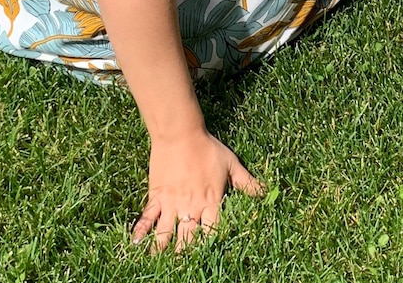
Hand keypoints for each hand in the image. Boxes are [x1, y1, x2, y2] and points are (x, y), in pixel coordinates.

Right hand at [133, 129, 263, 251]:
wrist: (180, 133)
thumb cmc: (207, 147)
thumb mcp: (231, 164)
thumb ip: (247, 182)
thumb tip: (267, 192)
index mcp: (211, 202)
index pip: (213, 233)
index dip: (211, 247)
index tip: (210, 261)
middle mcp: (191, 208)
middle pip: (188, 239)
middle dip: (185, 255)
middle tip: (180, 269)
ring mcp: (172, 203)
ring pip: (166, 233)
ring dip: (162, 249)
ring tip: (157, 263)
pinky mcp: (157, 195)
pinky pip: (148, 216)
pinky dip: (141, 230)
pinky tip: (136, 242)